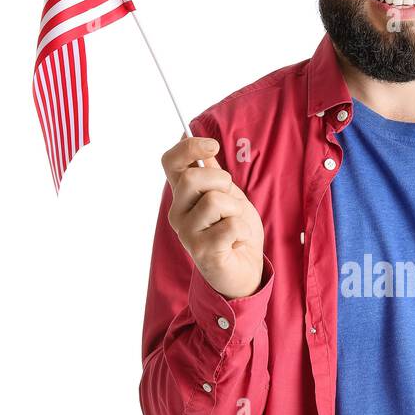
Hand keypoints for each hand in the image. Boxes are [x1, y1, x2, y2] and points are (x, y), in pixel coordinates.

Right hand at [162, 135, 264, 299]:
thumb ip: (213, 174)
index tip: (213, 146)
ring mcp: (186, 233)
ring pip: (215, 201)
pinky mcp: (202, 251)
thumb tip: (199, 143)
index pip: (170, 162)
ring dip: (236, 211)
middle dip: (222, 182)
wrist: (244, 271)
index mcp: (182, 196)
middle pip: (193, 177)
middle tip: (231, 204)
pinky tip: (237, 243)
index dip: (189, 147)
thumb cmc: (235, 232)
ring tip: (235, 226)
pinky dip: (243, 231)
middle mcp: (177, 213)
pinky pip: (231, 225)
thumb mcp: (228, 196)